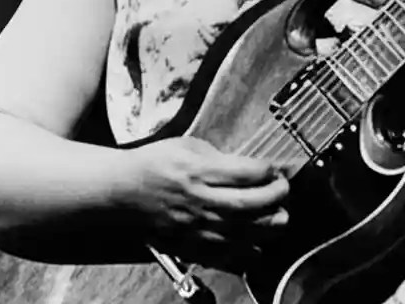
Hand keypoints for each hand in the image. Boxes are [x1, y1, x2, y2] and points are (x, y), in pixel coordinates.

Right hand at [122, 136, 289, 265]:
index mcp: (200, 172)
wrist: (122, 194)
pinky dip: (249, 251)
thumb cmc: (153, 165)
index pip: (250, 174)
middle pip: (255, 205)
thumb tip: (252, 167)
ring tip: (276, 215)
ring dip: (271, 225)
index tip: (276, 168)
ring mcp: (198, 229)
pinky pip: (230, 257)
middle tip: (282, 190)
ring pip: (248, 234)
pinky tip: (256, 241)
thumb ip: (221, 157)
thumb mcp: (187, 146)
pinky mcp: (193, 247)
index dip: (271, 170)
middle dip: (278, 196)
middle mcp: (201, 202)